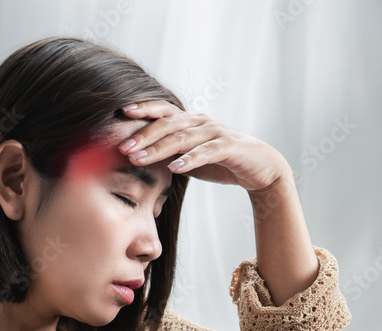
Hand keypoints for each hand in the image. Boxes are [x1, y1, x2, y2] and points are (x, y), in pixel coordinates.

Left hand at [118, 100, 290, 192]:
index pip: (163, 111)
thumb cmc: (221, 163)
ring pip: (182, 137)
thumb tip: (137, 158)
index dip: (143, 110)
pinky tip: (175, 167)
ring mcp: (216, 132)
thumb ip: (169, 154)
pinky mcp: (229, 147)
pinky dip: (190, 159)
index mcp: (190, 120)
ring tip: (138, 159)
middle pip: (168, 124)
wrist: (260, 169)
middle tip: (122, 147)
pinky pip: (206, 152)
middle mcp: (201, 121)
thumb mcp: (190, 158)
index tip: (121, 114)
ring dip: (158, 148)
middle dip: (143, 135)